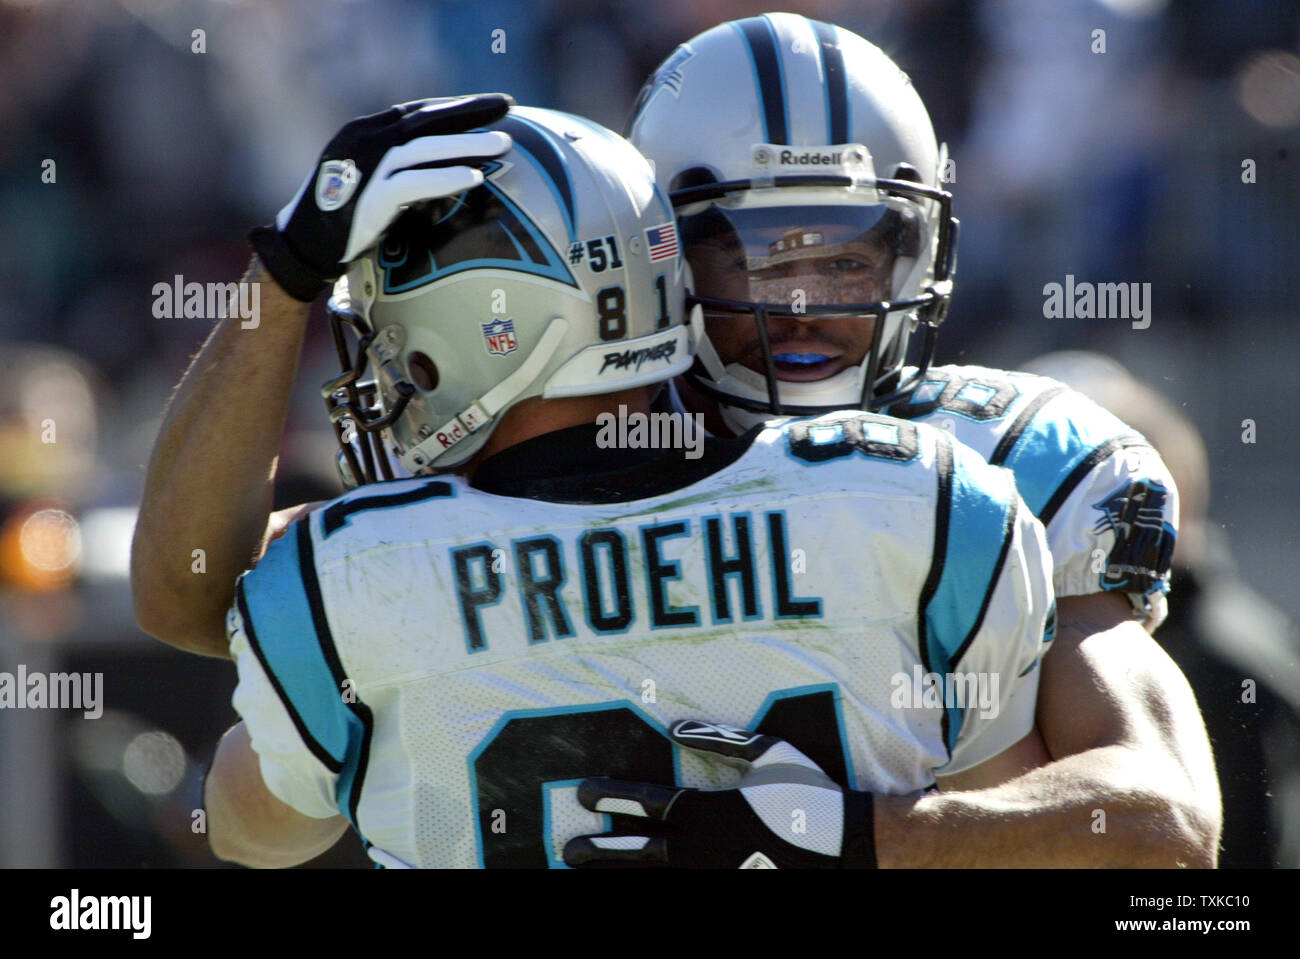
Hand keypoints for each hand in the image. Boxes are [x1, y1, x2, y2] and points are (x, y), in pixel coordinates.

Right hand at [250, 93, 513, 300]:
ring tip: (504, 145)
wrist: (302, 245)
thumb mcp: (371, 178)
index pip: (417, 112)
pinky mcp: (369, 195)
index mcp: (365, 131)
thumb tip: (443, 160)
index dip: (456, 107)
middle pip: (424, 119)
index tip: (492, 105)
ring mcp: (365, 166)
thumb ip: (399, 164)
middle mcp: (364, 139)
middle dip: (469, 112)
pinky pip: (413, 182)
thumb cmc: (342, 216)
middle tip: (508, 107)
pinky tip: (474, 177)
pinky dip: (445, 177)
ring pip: (423, 147)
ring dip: (467, 144)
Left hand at [563, 720, 876, 867]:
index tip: (585, 795)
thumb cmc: (809, 793)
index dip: (613, 797)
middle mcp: (704, 848)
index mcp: (711, 810)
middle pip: (639, 851)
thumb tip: (676, 728)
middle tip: (569, 849)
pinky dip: (656, 885)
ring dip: (620, 874)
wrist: (849, 846)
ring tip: (588, 873)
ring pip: (656, 877)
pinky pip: (684, 889)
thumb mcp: (769, 752)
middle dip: (601, 849)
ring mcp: (715, 876)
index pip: (649, 803)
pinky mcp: (731, 889)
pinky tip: (634, 885)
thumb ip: (719, 740)